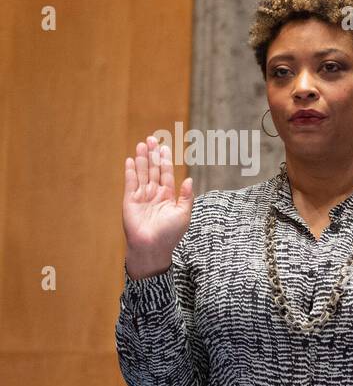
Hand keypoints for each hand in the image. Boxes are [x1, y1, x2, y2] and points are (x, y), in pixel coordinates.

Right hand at [123, 136, 192, 278]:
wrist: (152, 247)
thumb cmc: (170, 234)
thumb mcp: (183, 214)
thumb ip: (186, 196)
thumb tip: (190, 179)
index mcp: (168, 197)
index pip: (166, 174)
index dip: (165, 160)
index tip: (164, 147)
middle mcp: (154, 194)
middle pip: (153, 170)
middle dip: (152, 155)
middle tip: (151, 138)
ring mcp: (141, 196)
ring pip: (142, 173)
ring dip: (142, 159)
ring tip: (142, 144)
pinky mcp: (129, 200)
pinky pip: (130, 182)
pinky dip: (131, 171)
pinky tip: (131, 160)